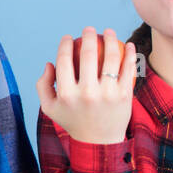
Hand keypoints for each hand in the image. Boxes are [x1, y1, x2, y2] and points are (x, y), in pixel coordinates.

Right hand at [36, 26, 135, 143]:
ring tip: (109, 32)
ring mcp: (107, 94)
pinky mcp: (125, 96)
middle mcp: (87, 93)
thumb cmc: (73, 121)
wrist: (99, 142)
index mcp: (67, 94)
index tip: (68, 38)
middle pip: (88, 54)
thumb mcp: (50, 108)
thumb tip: (49, 63)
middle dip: (89, 35)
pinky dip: (130, 54)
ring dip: (111, 39)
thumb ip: (43, 85)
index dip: (65, 44)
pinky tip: (128, 45)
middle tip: (90, 29)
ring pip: (111, 57)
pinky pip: (128, 69)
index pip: (64, 61)